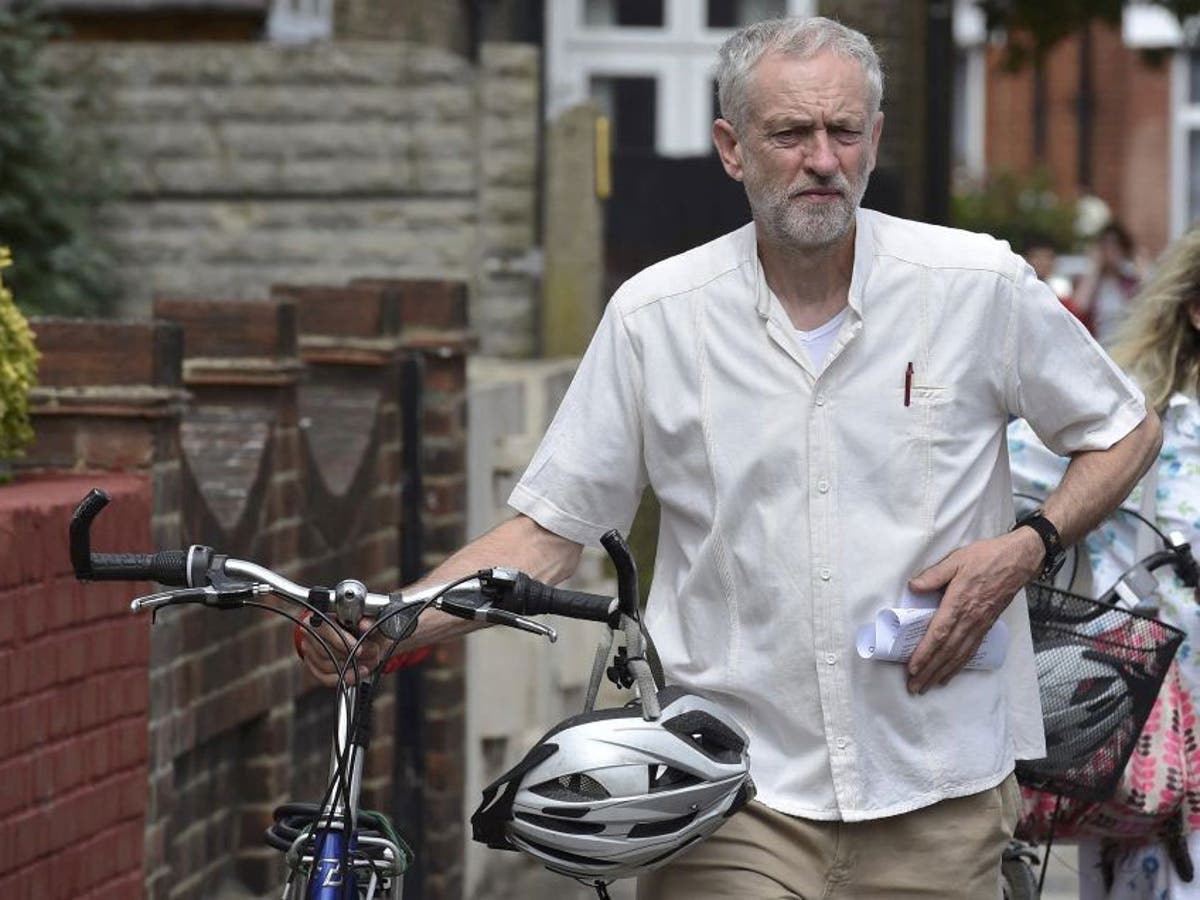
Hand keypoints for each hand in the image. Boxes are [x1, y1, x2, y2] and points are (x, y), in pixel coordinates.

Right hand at [299, 616, 385, 687]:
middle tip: (371, 654)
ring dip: (350, 667)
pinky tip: (356, 674)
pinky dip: (344, 678)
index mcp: (321, 617)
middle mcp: (311, 634)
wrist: (361, 643)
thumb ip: (369, 620)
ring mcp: (310, 652)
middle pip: (324, 650)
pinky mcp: (314, 667)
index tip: (358, 648)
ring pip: (326, 665)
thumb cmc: (363, 629)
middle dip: (351, 656)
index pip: (323, 628)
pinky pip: (326, 678)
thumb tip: (365, 624)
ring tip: (368, 662)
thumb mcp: (370, 621)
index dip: (341, 639)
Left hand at [905, 530, 1041, 693]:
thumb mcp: (957, 560)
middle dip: (929, 671)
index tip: (912, 667)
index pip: (939, 633)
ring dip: (942, 673)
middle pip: (947, 650)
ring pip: (959, 655)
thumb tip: (913, 586)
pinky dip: (959, 665)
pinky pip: (971, 650)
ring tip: (927, 686)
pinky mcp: (987, 626)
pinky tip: (949, 674)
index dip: (925, 652)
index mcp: (959, 602)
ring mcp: (980, 625)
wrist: (1018, 561)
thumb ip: (934, 575)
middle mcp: (970, 619)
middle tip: (914, 687)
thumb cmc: (986, 558)